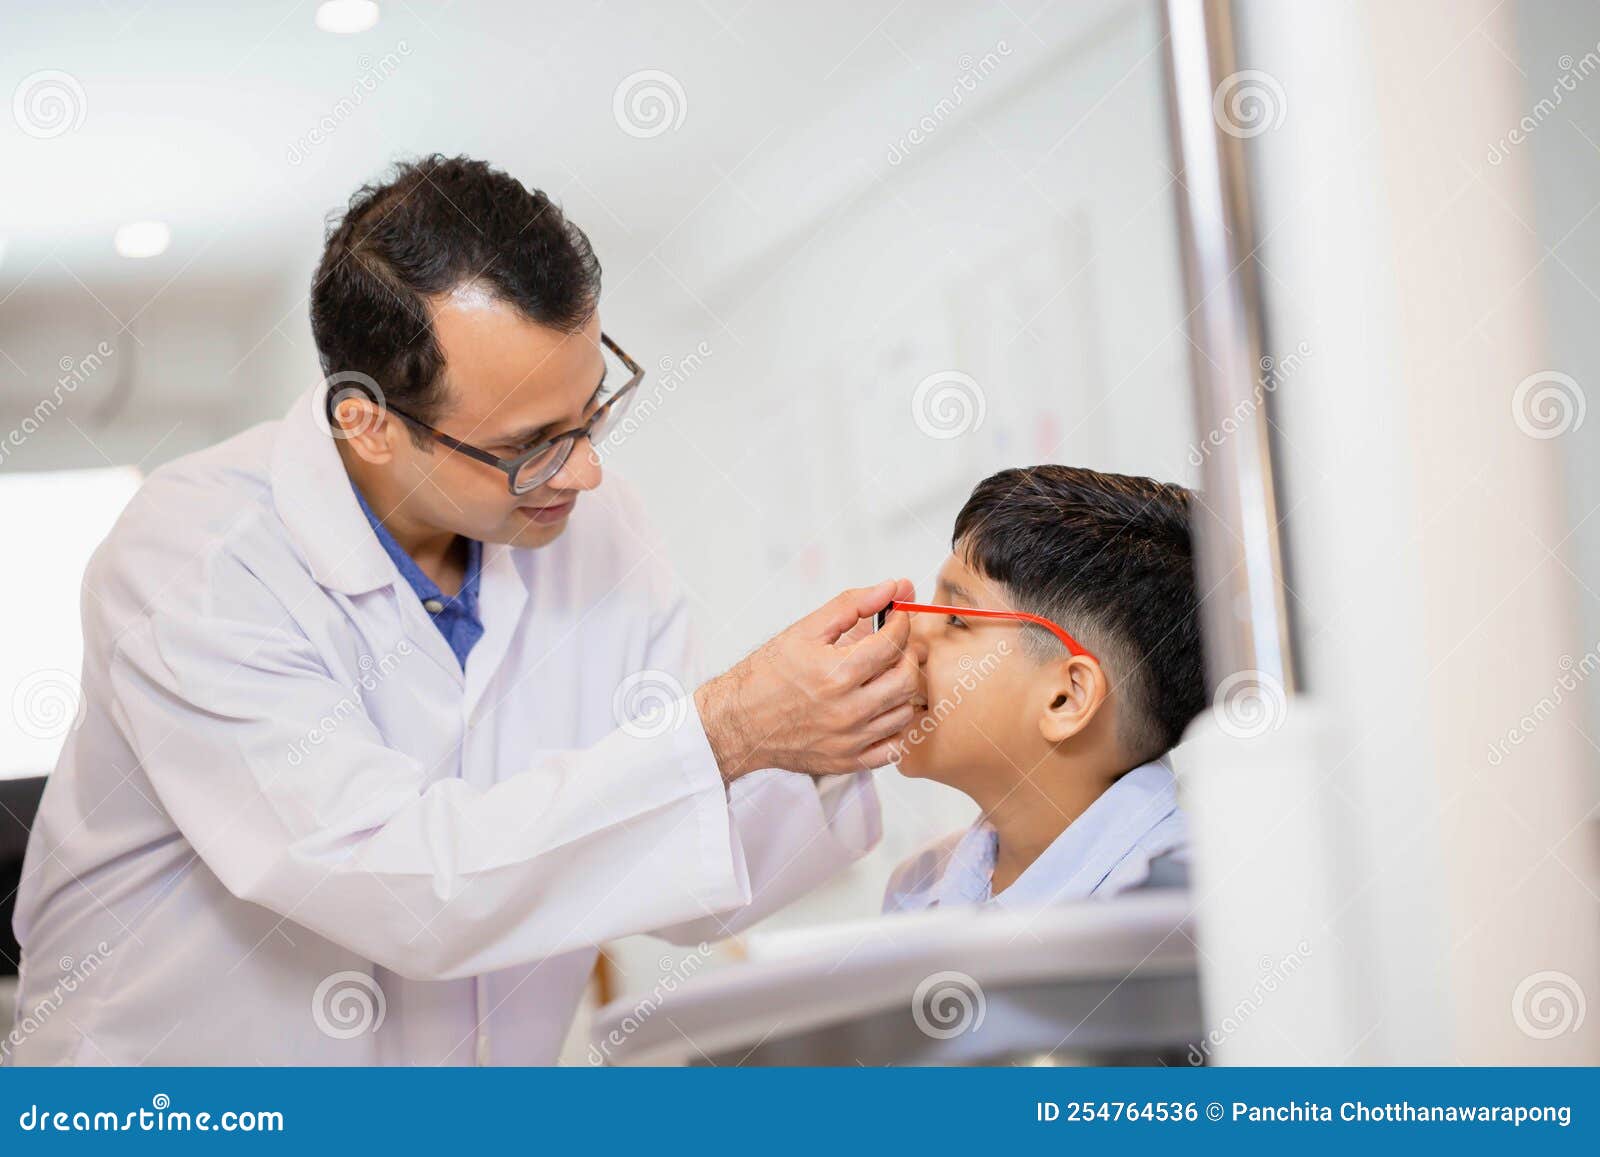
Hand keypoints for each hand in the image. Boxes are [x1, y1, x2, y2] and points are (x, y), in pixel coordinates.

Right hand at [694, 578, 917, 781]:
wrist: (737, 722)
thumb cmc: (766, 676)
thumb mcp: (803, 631)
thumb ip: (850, 606)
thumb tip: (891, 588)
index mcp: (836, 673)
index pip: (893, 643)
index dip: (901, 622)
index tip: (897, 616)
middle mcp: (846, 710)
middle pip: (907, 679)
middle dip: (909, 654)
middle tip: (898, 644)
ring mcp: (849, 740)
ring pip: (905, 712)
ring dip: (903, 689)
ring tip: (886, 674)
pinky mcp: (847, 761)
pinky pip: (894, 747)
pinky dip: (896, 727)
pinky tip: (881, 710)